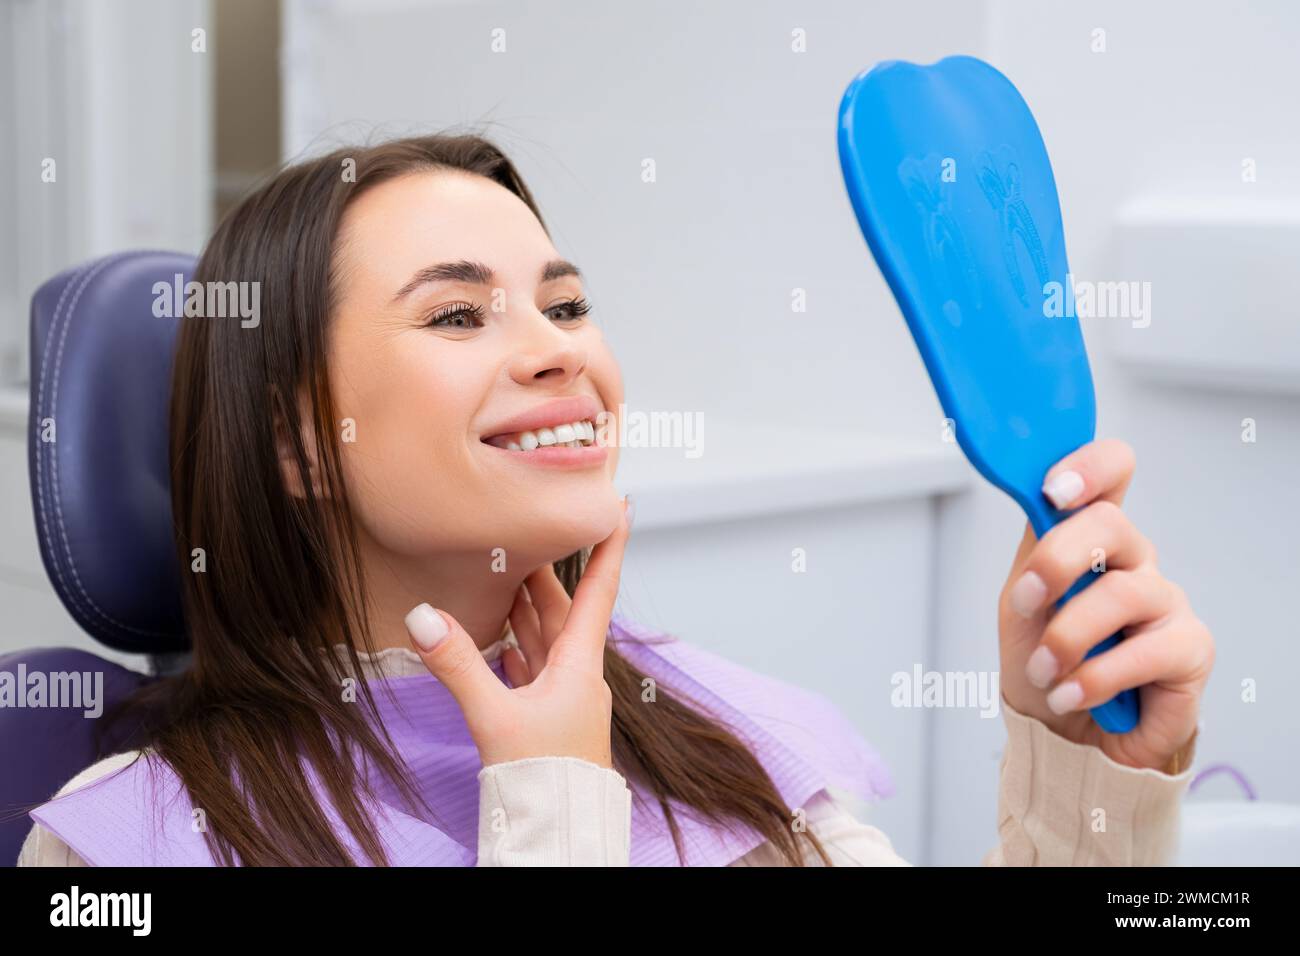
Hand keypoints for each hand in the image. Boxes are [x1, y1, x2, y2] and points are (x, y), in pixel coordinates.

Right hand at [404, 497, 630, 768]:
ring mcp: (564, 699)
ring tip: (508, 574)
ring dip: (528, 608)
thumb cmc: (542, 779)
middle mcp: (578, 676)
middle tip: (532, 532)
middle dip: (547, 572)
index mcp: (580, 665)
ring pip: (547, 639)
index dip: (610, 547)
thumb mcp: (494, 718)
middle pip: (564, 611)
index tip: (622, 508)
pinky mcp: (547, 720)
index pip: (599, 591)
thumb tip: (423, 616)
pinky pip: (534, 669)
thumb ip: (458, 665)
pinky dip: (519, 646)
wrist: (557, 835)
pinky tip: (504, 640)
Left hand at [997, 440, 1213, 771]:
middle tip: (1023, 602)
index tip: (1052, 490)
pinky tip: (1069, 694)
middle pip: (1111, 524)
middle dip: (1056, 560)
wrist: (1060, 732)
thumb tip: (1039, 505)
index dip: (1089, 467)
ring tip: (1043, 670)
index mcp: (1091, 538)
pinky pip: (1142, 652)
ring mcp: (1166, 601)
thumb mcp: (1020, 603)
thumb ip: (1033, 554)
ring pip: (1120, 592)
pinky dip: (1092, 677)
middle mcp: (1134, 560)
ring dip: (1067, 637)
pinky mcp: (1190, 650)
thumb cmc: (1043, 660)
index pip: (1112, 473)